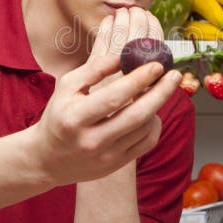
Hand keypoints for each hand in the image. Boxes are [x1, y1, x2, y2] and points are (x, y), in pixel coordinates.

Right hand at [32, 8, 178, 185]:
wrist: (48, 159)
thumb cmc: (59, 116)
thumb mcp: (66, 87)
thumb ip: (94, 69)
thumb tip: (123, 57)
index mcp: (75, 117)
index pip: (114, 97)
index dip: (139, 79)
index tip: (157, 64)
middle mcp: (92, 140)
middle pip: (137, 115)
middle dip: (161, 92)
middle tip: (174, 75)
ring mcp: (106, 156)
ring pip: (144, 128)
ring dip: (157, 106)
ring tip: (161, 89)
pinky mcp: (116, 165)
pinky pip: (146, 143)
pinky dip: (154, 125)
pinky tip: (152, 111)